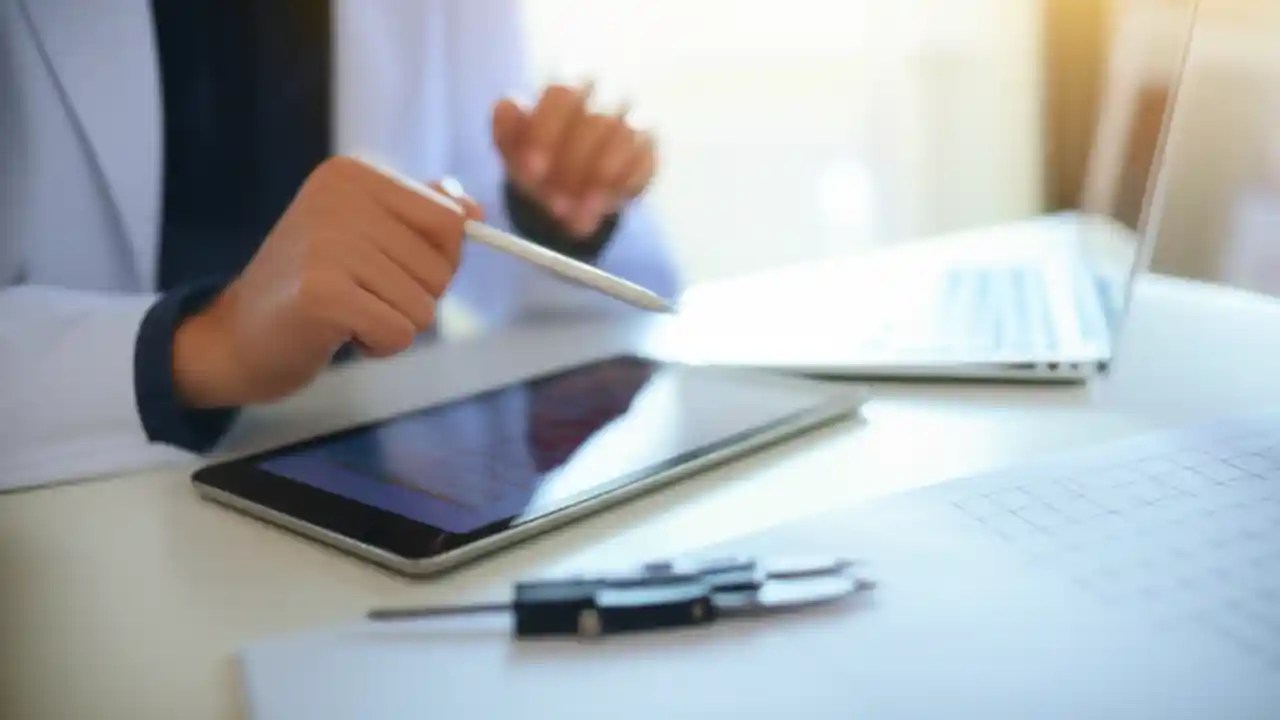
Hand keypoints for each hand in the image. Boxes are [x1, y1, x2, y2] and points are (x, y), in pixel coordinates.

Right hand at [172, 157, 481, 407]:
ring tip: (344, 312)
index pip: (451, 220)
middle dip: (413, 296)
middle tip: (358, 294)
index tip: (388, 267)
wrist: (236, 337)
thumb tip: (475, 210)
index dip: (436, 261)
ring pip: (425, 305)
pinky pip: (400, 333)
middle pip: (443, 266)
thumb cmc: (316, 287)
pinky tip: (337, 333)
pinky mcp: (321, 294)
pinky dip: (379, 346)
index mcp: (354, 173)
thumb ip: (423, 216)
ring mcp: (327, 243)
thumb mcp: (370, 236)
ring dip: (393, 322)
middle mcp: (339, 198)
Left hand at [492, 83, 655, 238]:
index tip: (533, 171)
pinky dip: (621, 188)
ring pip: (623, 140)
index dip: (547, 132)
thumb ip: (507, 129)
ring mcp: (630, 120)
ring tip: (576, 215)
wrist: (565, 191)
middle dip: (573, 166)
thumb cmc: (538, 162)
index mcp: (565, 88)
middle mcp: (603, 96)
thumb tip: (506, 105)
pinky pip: (643, 163)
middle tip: (555, 204)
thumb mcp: (514, 151)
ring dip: (597, 182)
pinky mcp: (647, 149)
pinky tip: (601, 208)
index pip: (562, 93)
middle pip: (597, 118)